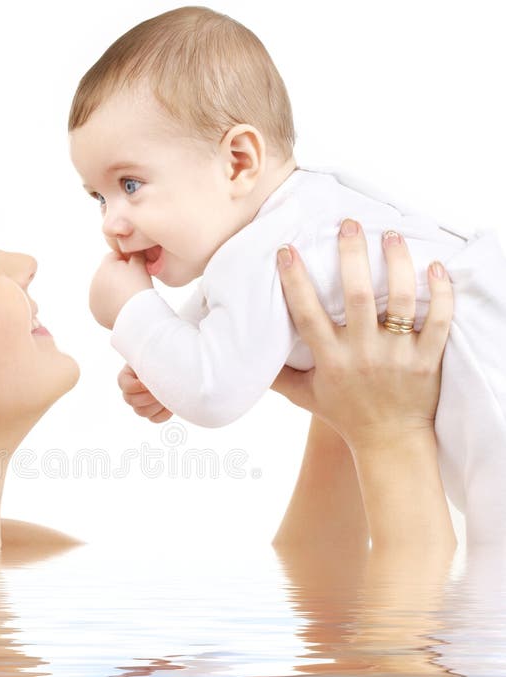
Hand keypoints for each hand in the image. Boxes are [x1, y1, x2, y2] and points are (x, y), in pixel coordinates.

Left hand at [89, 251, 152, 329]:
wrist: (136, 315)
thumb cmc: (139, 288)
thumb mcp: (140, 265)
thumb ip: (135, 254)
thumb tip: (133, 250)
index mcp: (104, 266)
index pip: (114, 256)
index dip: (127, 262)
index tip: (136, 271)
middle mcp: (94, 280)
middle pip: (108, 273)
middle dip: (118, 277)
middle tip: (133, 286)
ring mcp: (93, 297)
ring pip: (104, 289)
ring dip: (113, 290)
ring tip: (128, 298)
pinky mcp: (95, 311)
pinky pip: (103, 304)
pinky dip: (110, 304)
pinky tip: (122, 307)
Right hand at [118, 364, 172, 422]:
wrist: (170, 368)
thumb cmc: (159, 359)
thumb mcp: (151, 358)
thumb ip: (148, 363)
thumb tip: (154, 375)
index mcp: (125, 378)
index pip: (126, 386)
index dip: (137, 387)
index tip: (148, 382)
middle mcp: (129, 393)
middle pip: (132, 401)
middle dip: (149, 396)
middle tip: (162, 389)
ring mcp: (139, 405)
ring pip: (143, 412)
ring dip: (156, 404)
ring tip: (167, 395)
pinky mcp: (151, 413)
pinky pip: (154, 419)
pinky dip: (163, 413)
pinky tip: (170, 403)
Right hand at [271, 220, 452, 453]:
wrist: (389, 442)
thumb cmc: (344, 415)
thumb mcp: (305, 397)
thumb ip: (278, 376)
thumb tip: (247, 357)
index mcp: (330, 360)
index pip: (307, 314)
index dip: (295, 281)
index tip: (288, 250)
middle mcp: (362, 355)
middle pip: (355, 297)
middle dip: (351, 255)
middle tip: (348, 224)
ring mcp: (397, 356)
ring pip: (399, 302)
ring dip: (396, 264)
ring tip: (391, 235)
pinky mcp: (427, 360)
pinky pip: (438, 322)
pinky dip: (440, 293)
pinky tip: (435, 267)